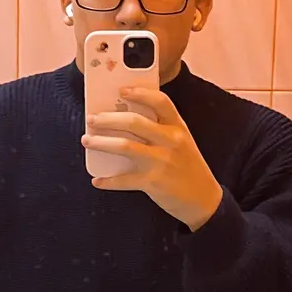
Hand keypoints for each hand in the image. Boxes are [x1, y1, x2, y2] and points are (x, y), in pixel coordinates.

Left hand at [81, 87, 222, 231]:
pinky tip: (97, 180)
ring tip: (87, 140)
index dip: (140, 93)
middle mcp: (170, 141)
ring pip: (124, 146)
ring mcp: (161, 162)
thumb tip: (125, 121)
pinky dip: (108, 181)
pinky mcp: (152, 182)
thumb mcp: (182, 143)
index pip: (160, 101)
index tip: (121, 90)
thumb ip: (162, 131)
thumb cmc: (188, 169)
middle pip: (134, 122)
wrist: (204, 200)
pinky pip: (123, 180)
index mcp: (178, 128)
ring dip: (101, 142)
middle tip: (92, 119)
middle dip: (108, 119)